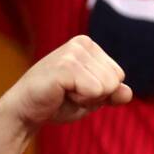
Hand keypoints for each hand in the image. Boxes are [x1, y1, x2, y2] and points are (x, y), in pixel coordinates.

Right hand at [6, 35, 132, 127]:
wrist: (25, 110)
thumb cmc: (57, 102)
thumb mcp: (91, 99)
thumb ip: (112, 94)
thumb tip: (128, 92)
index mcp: (89, 46)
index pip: (118, 76)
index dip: (101, 92)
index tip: (77, 91)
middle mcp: (82, 43)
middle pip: (115, 81)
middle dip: (95, 96)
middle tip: (69, 94)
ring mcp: (73, 52)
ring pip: (107, 87)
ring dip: (86, 99)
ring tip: (64, 93)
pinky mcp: (66, 66)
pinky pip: (95, 91)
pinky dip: (80, 101)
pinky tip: (60, 94)